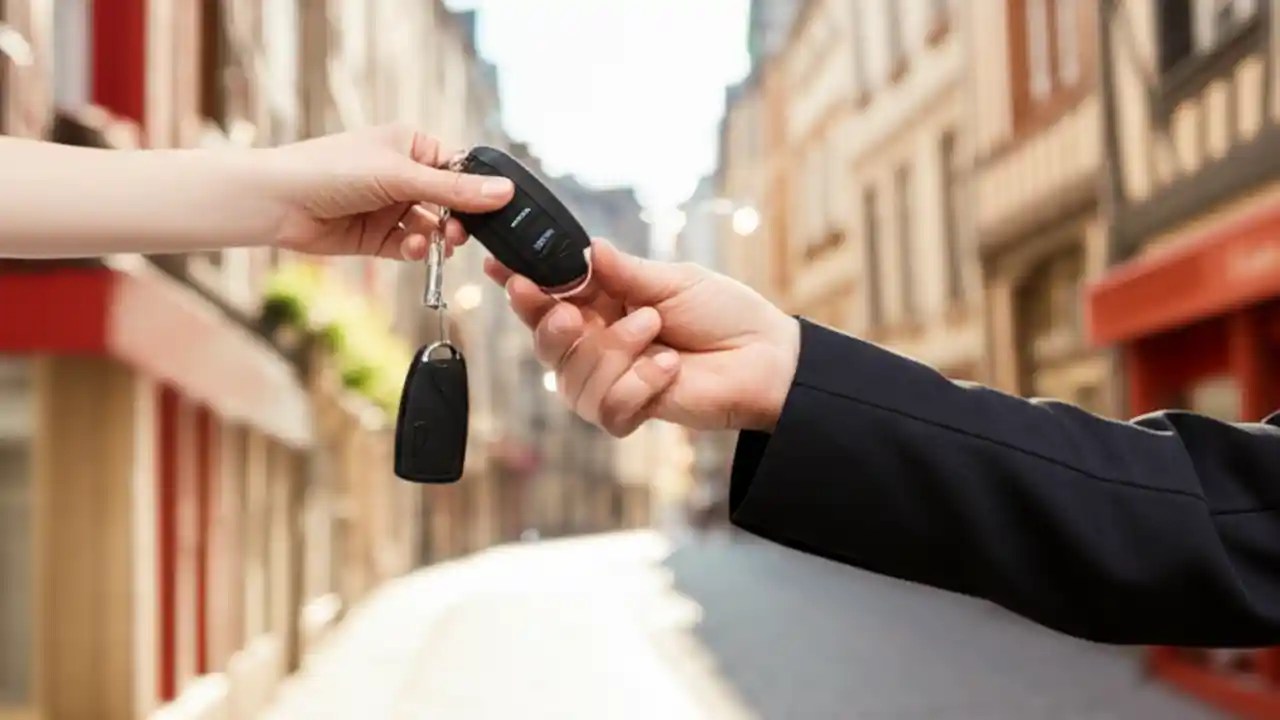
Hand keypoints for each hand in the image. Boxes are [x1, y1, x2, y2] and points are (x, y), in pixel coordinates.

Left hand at [265, 124, 513, 260]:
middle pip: (451, 202)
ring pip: (432, 228)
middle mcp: (404, 175)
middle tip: (461, 234)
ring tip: (438, 244)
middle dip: (459, 219)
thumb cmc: (330, 170)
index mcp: (411, 145)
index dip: (477, 189)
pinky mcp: (378, 237)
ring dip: (437, 238)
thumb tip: (504, 192)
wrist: (278, 202)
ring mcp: (391, 207)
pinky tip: (411, 249)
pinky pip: (411, 247)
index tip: (496, 209)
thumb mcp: (400, 175)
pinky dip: (416, 251)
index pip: (459, 168)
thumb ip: (454, 189)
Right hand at [477, 238, 800, 436]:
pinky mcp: (630, 412)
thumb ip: (625, 272)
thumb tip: (586, 249)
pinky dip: (637, 386)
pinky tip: (667, 369)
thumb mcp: (674, 280)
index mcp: (603, 303)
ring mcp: (611, 380)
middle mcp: (598, 342)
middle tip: (571, 310)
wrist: (767, 358)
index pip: (549, 294)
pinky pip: (605, 409)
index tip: (501, 268)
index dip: (522, 284)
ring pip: (571, 377)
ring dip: (613, 352)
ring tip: (655, 331)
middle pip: (544, 341)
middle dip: (548, 325)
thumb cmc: (725, 313)